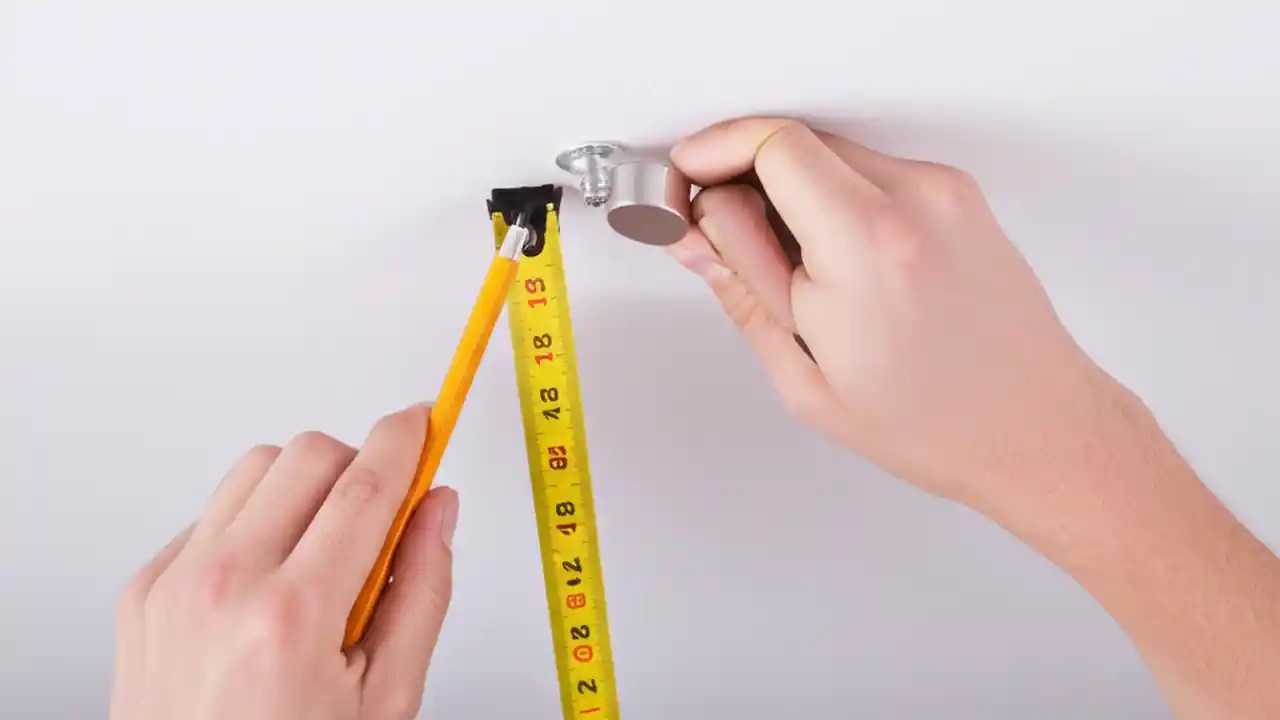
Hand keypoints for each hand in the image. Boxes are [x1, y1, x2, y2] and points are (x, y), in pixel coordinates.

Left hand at [110, 404, 456, 719]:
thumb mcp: (385, 699)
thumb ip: (422, 592)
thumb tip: (439, 509)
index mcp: (292, 615)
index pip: (366, 486)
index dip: (406, 439)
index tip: (425, 419)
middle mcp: (222, 586)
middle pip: (307, 455)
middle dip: (359, 466)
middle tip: (384, 515)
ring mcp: (172, 584)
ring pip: (255, 470)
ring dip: (304, 489)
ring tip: (323, 555)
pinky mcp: (143, 589)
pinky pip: (212, 515)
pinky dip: (255, 526)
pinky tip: (272, 583)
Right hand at [669, 116, 1279, 718]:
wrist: (1034, 427)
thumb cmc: (935, 421)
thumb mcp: (806, 375)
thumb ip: (740, 286)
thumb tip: (695, 233)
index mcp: (866, 245)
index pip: (769, 145)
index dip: (712, 157)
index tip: (685, 181)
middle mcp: (914, 202)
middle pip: (795, 141)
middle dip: (743, 178)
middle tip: (719, 232)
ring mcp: (943, 193)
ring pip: (831, 155)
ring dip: (790, 195)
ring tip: (793, 272)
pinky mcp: (958, 195)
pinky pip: (871, 172)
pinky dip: (835, 202)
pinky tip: (836, 265)